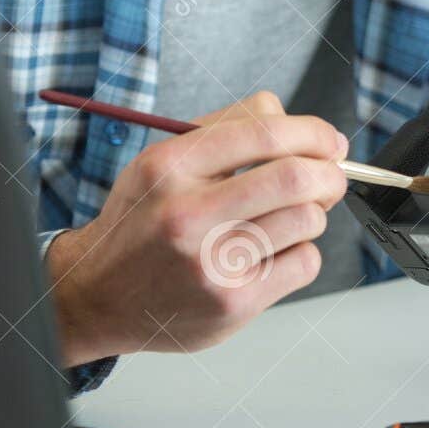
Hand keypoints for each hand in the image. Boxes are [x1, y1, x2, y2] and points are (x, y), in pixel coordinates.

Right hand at [46, 90, 347, 365]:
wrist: (97, 295)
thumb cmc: (142, 222)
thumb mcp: (163, 161)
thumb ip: (226, 129)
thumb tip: (298, 123)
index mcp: (169, 166)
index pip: (263, 133)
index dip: (312, 132)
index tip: (329, 140)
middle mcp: (186, 214)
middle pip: (295, 177)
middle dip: (329, 172)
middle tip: (332, 176)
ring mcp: (210, 264)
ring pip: (306, 220)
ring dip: (313, 213)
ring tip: (290, 217)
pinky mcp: (232, 304)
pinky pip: (304, 263)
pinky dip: (302, 252)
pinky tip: (275, 253)